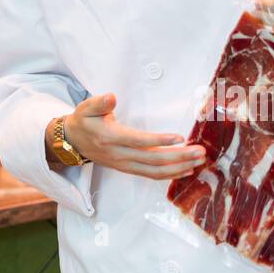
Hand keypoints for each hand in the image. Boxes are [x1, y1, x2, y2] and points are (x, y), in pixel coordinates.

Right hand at [61, 93, 206, 180]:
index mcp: (111, 137)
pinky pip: (151, 175)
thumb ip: (99, 103)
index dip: (160, 141)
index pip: (139, 141)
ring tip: (198, 161)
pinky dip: (170, 175)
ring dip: (179, 168)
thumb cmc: (83, 121)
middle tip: (200, 151)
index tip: (179, 137)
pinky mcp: (128, 169)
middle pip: (153, 160)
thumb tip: (112, 97)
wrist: (73, 142)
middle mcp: (120, 155)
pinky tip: (186, 170)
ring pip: (155, 171)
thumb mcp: (86, 107)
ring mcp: (125, 165)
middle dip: (179, 157)